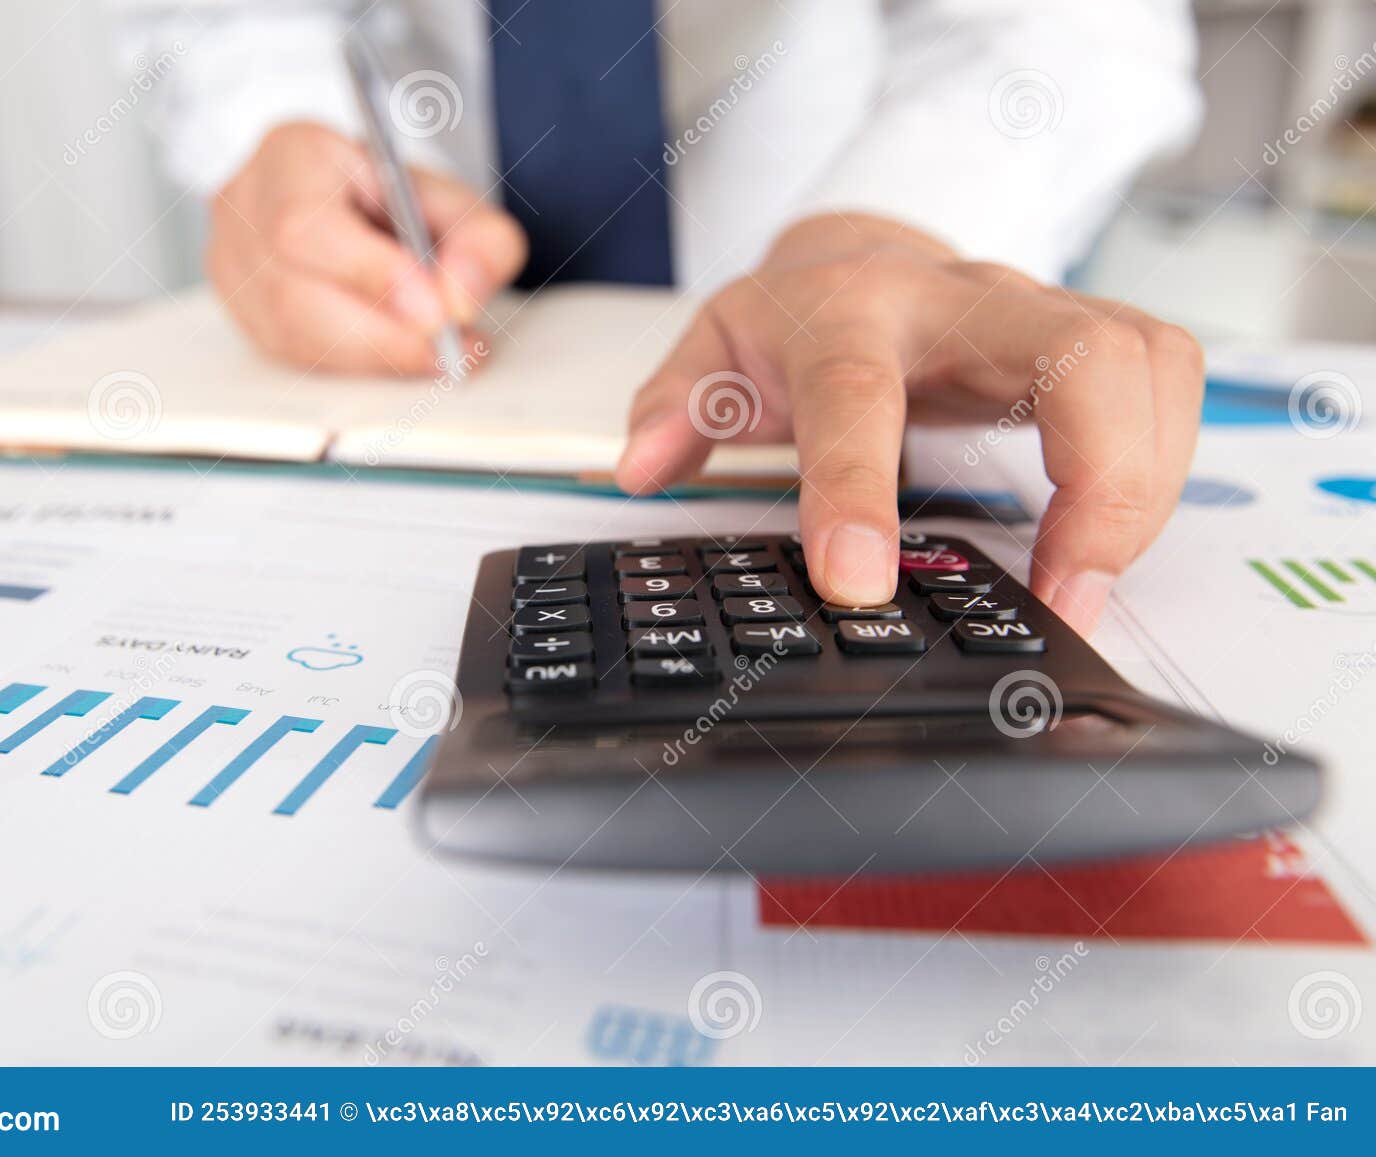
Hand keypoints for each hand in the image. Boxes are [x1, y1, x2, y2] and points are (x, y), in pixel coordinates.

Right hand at [207, 122, 527, 374]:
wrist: (349, 205)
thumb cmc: (399, 200)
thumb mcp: (457, 202)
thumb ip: (478, 243)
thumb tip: (460, 302)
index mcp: (291, 155)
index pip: (307, 224)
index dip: (369, 273)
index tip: (434, 312)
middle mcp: (244, 210)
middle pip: (294, 294)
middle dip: (382, 335)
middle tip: (452, 349)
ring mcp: (232, 267)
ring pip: (294, 335)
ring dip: (376, 356)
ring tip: (442, 354)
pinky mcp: (244, 315)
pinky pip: (298, 357)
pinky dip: (359, 364)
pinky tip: (403, 355)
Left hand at [615, 214, 1202, 634]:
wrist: (865, 256)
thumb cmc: (796, 322)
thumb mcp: (715, 350)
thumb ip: (671, 405)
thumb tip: (640, 468)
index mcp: (846, 313)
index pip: (859, 395)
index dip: (859, 489)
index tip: (860, 585)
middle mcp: (961, 298)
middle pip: (1075, 356)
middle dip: (1095, 484)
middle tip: (1064, 598)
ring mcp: (1040, 307)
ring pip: (1144, 362)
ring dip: (1143, 486)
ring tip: (1086, 586)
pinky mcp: (1095, 332)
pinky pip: (1169, 381)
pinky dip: (1163, 467)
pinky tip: (1113, 537)